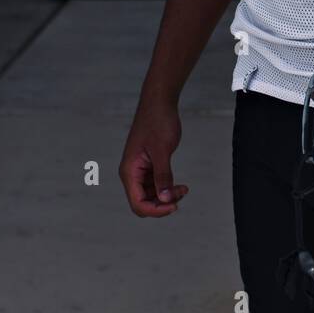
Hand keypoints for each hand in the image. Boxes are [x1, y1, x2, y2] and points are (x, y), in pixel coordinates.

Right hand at [119, 96, 188, 217]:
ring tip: (184, 189)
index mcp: (129, 171)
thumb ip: (163, 176)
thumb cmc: (157, 121)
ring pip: (151, 195)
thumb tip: (164, 199)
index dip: (156, 210)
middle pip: (143, 202)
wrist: (159, 103)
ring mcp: (140, 170)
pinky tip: (180, 185)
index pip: (138, 203)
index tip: (174, 205)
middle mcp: (132, 173)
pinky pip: (156, 185)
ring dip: (167, 197)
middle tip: (181, 194)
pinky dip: (167, 188)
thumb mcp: (162, 150)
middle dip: (162, 204)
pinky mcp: (149, 166)